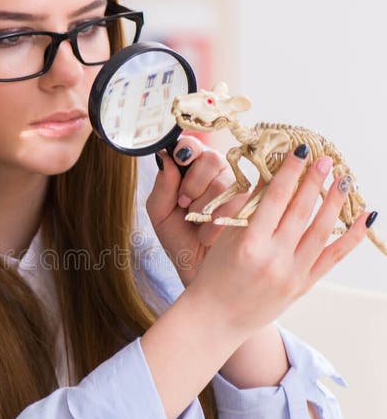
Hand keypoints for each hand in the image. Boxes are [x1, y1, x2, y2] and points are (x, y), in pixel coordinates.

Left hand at [146, 135, 247, 285]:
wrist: (201, 273)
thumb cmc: (181, 240)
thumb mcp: (162, 215)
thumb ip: (162, 187)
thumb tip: (165, 156)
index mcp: (196, 169)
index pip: (194, 145)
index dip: (187, 149)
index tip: (179, 160)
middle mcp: (220, 173)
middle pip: (211, 160)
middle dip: (193, 185)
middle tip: (185, 205)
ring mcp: (241, 189)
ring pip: (224, 183)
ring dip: (205, 209)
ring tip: (198, 226)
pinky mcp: (256, 207)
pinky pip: (238, 203)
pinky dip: (218, 222)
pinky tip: (212, 235)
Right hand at [189, 148, 368, 338]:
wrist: (215, 319)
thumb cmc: (214, 275)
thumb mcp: (224, 239)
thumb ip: (248, 211)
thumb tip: (274, 179)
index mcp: (249, 244)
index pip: (275, 199)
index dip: (289, 172)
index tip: (300, 152)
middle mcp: (273, 259)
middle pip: (300, 211)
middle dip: (314, 181)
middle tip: (326, 159)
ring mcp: (291, 274)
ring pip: (321, 231)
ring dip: (335, 202)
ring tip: (343, 179)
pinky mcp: (303, 286)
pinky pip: (333, 257)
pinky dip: (352, 237)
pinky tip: (365, 218)